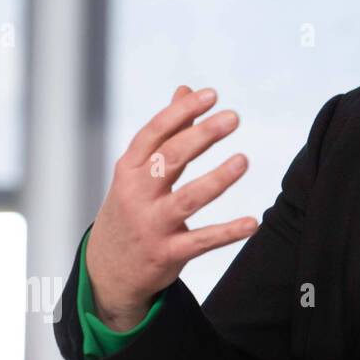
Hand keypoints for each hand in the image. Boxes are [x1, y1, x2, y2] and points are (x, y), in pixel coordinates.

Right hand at [85, 85, 256, 329]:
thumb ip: (166, 132)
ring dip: (217, 180)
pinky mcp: (167, 253)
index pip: (154, 134)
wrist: (106, 270)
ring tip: (243, 160)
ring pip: (187, 199)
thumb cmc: (131, 208)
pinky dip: (228, 232)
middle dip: (202, 136)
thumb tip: (185, 90)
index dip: (181, 112)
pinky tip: (253, 223)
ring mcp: (151, 225)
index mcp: (129, 169)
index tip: (211, 95)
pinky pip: (201, 241)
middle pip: (170, 159)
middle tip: (233, 117)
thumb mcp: (138, 171)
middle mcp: (136, 194)